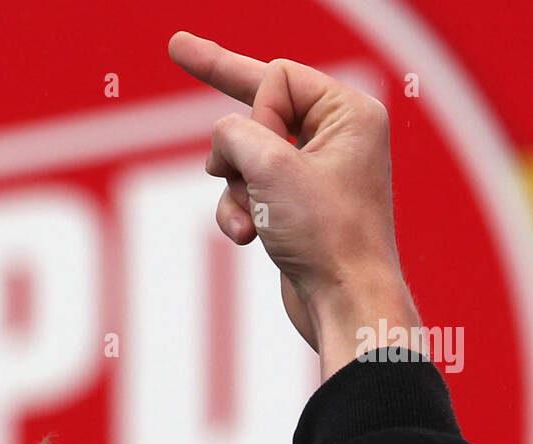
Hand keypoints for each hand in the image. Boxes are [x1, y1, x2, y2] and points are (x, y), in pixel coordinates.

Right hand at [168, 32, 419, 378]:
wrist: (345, 303)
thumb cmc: (323, 235)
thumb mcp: (268, 168)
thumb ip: (232, 134)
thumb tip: (222, 146)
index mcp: (350, 113)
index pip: (277, 78)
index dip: (257, 116)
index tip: (270, 159)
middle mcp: (337, 136)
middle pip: (258, 113)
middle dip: (235, 147)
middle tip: (182, 52)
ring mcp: (315, 173)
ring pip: (245, 158)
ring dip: (235, 191)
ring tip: (249, 222)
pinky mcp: (297, 206)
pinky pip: (248, 191)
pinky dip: (239, 213)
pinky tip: (246, 237)